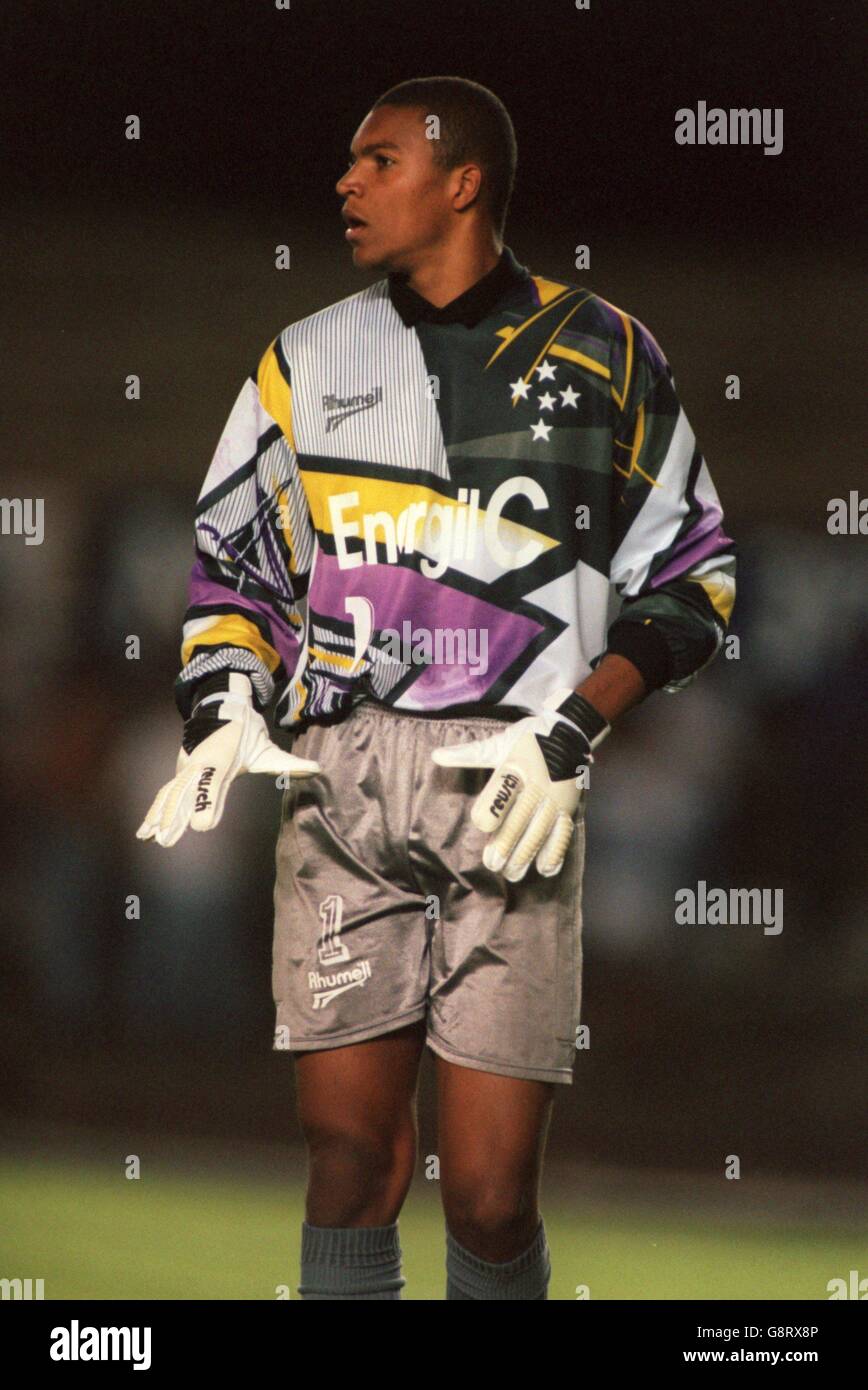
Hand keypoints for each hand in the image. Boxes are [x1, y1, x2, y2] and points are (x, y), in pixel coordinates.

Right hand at [136, 672, 319, 846]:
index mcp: (222, 758)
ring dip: (161, 817)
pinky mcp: (181, 772)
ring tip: (153, 838)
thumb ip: (289, 763)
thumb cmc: (246, 731)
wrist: (222, 707)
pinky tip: (146, 831)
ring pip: (172, 794)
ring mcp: (187, 767)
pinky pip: (166, 794)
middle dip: (176, 817)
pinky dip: (155, 811)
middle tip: (168, 841)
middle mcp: (201, 763)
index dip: (206, 803)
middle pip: (186, 792)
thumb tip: (316, 768)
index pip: (213, 783)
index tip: (202, 826)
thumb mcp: (269, 748)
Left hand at [430, 687, 609, 881]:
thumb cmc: (528, 740)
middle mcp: (538, 784)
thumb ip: (467, 754)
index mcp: (517, 766)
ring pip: (541, 831)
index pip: (503, 790)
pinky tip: (544, 869)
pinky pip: (563, 833)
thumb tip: (436, 756)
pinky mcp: (569, 808)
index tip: (482, 824)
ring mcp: (556, 799)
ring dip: (527, 854)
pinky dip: (555, 853)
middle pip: (521, 818)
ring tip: (512, 874)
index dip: (492, 808)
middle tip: (493, 864)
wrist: (570, 732)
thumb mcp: (498, 743)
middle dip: (507, 843)